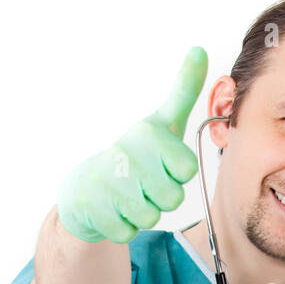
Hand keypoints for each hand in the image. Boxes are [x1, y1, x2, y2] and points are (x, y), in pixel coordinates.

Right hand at [57, 46, 208, 242]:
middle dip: (161, 197)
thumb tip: (199, 50)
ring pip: (151, 217)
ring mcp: (108, 184)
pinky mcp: (96, 212)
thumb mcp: (160, 123)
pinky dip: (124, 227)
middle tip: (144, 183)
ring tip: (129, 196)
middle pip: (172, 198)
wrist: (84, 187)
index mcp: (147, 135)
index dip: (177, 173)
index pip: (187, 170)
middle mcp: (126, 156)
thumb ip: (183, 92)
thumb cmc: (134, 155)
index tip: (162, 164)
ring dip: (143, 212)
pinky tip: (114, 210)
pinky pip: (128, 232)